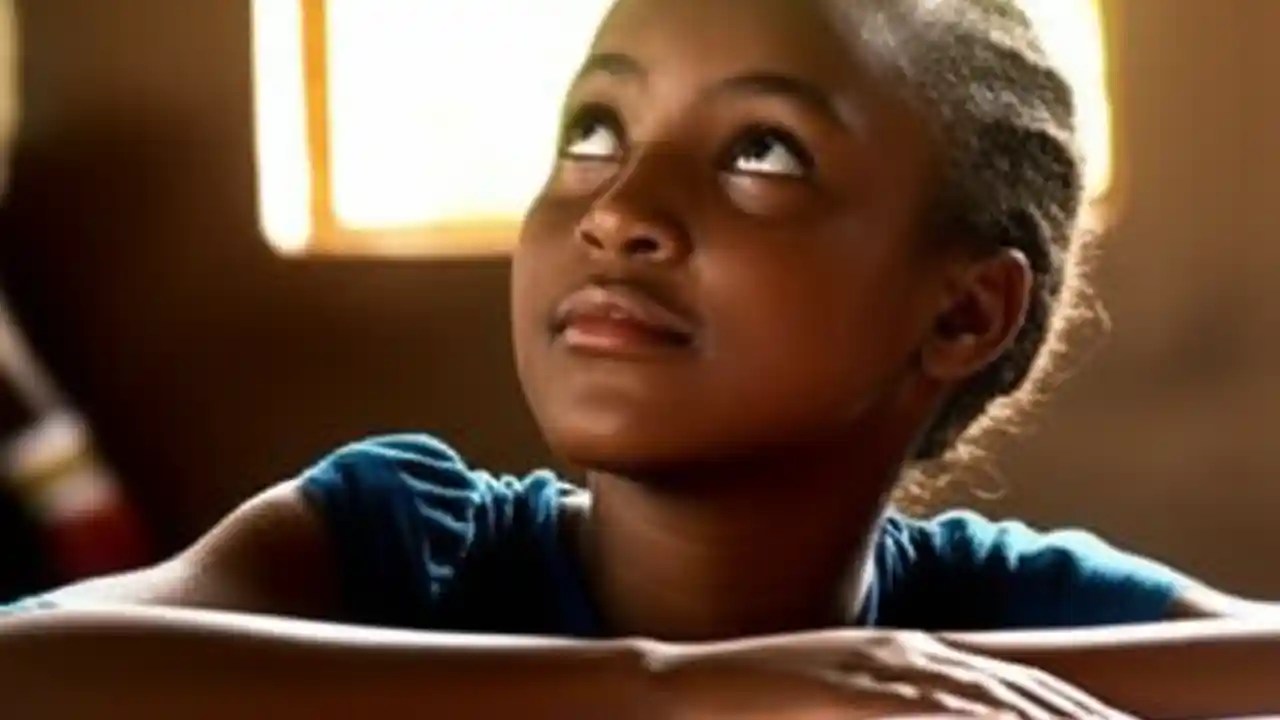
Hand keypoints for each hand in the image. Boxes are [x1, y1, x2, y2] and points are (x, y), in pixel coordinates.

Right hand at [658, 629, 1132, 718]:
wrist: (686, 689)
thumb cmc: (762, 700)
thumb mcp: (842, 696)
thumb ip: (895, 704)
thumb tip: (946, 716)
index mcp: (912, 654)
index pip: (1017, 679)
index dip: (1074, 704)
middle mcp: (910, 654)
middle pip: (1023, 686)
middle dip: (1086, 714)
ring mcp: (882, 670)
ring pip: (993, 697)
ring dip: (1053, 717)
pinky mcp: (855, 693)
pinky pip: (936, 712)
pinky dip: (983, 719)